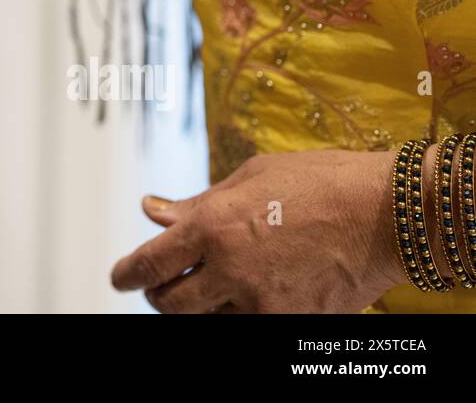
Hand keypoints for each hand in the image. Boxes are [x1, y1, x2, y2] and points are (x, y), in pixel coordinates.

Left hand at [110, 149, 408, 312]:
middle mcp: (230, 267)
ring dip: (198, 306)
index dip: (127, 274)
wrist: (385, 214)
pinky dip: (239, 314)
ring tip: (206, 287)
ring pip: (206, 320)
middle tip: (161, 283)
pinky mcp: (291, 322)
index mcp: (212, 225)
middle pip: (169, 301)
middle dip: (158, 294)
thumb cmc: (317, 182)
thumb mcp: (248, 179)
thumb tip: (152, 210)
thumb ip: (196, 202)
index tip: (119, 277)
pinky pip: (247, 326)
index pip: (150, 262)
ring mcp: (262, 301)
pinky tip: (248, 295)